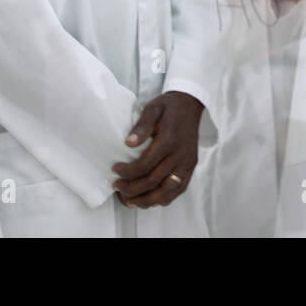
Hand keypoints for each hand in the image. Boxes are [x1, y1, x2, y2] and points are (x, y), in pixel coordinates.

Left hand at [112, 91, 203, 207]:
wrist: (191, 104)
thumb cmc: (170, 107)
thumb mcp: (153, 108)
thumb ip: (142, 126)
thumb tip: (128, 143)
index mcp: (169, 140)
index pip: (146, 164)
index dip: (128, 172)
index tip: (115, 170)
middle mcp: (180, 154)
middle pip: (154, 180)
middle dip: (132, 188)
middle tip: (117, 187)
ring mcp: (187, 162)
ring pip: (168, 190)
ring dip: (147, 200)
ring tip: (130, 201)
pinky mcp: (191, 166)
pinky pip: (180, 189)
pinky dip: (165, 198)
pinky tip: (151, 200)